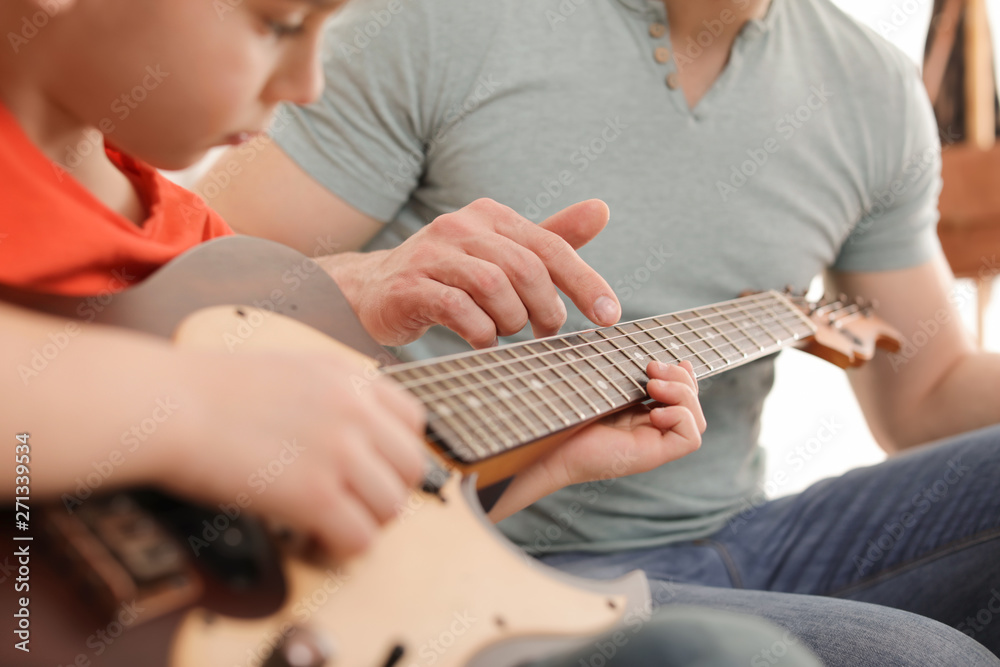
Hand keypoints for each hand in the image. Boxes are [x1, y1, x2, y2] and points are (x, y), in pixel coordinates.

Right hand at [167, 349, 426, 560]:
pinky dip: (343, 546)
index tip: (374, 466)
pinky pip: (361, 537)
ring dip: (366, 521)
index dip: (395, 450)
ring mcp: (339, 453)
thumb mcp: (292, 367)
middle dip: (387, 489)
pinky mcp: (314, 496)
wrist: (168, 405)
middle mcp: (355, 412)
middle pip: (411, 467)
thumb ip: (333, 391)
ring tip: (333, 522)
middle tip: (354, 501)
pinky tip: (315, 538)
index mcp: (350, 378)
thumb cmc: (209, 390)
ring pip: (393, 506)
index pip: (414, 420)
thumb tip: (355, 428)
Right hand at [321, 198, 621, 347]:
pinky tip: (483, 343)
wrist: (373, 290)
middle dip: (547, 308)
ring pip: (493, 287)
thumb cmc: (449, 275)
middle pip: (526, 268)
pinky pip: (459, 311)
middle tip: (547, 333)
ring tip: (508, 334)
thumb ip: (550, 237)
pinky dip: (481, 333)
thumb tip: (602, 209)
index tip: (610, 317)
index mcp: (491, 215)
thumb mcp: (501, 252)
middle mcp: (461, 226)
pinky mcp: (409, 287)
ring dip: (512, 321)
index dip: (585, 282)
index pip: (551, 245)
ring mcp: (431, 255)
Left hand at [540, 360, 705, 488]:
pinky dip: (681, 417)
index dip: (683, 375)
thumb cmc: (563, 408)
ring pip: (696, 421)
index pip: (679, 395)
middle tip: (652, 367)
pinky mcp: (652, 456)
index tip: (671, 358)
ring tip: (652, 385)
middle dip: (682, 378)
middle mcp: (648, 429)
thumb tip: (617, 332)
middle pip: (692, 405)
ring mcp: (651, 444)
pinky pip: (690, 439)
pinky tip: (656, 411)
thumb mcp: (596, 379)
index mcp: (637, 412)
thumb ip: (612, 364)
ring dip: (684, 395)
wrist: (546, 440)